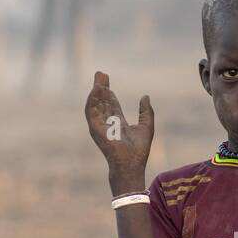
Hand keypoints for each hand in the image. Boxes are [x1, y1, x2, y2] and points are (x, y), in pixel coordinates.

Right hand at [85, 71, 153, 187]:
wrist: (131, 163)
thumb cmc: (139, 150)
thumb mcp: (146, 126)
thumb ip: (146, 111)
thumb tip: (145, 96)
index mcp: (118, 124)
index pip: (111, 105)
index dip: (109, 93)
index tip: (107, 80)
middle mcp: (107, 124)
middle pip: (102, 102)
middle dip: (101, 88)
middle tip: (100, 73)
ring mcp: (100, 126)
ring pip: (95, 104)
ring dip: (96, 91)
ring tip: (98, 79)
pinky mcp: (95, 128)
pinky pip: (91, 111)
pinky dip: (92, 99)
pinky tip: (96, 89)